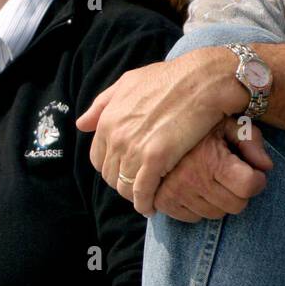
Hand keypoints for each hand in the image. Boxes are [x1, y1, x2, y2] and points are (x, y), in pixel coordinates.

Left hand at [77, 47, 247, 212]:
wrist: (202, 81)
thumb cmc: (170, 78)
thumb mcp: (129, 83)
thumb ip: (103, 104)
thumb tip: (82, 124)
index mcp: (108, 120)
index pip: (98, 158)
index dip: (111, 167)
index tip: (125, 170)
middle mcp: (116, 136)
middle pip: (110, 175)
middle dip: (122, 182)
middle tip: (138, 185)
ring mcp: (134, 149)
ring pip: (124, 187)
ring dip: (133, 196)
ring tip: (145, 197)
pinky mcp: (155, 159)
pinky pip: (142, 192)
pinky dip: (145, 203)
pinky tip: (151, 207)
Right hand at [152, 117, 273, 221]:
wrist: (158, 129)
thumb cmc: (202, 127)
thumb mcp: (230, 124)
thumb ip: (251, 141)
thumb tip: (266, 166)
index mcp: (210, 158)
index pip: (248, 186)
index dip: (257, 180)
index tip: (254, 173)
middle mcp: (191, 178)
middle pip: (236, 205)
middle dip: (240, 193)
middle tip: (232, 176)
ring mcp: (174, 193)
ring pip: (216, 214)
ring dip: (220, 201)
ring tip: (212, 180)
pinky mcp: (163, 202)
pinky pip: (194, 218)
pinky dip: (199, 207)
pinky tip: (196, 188)